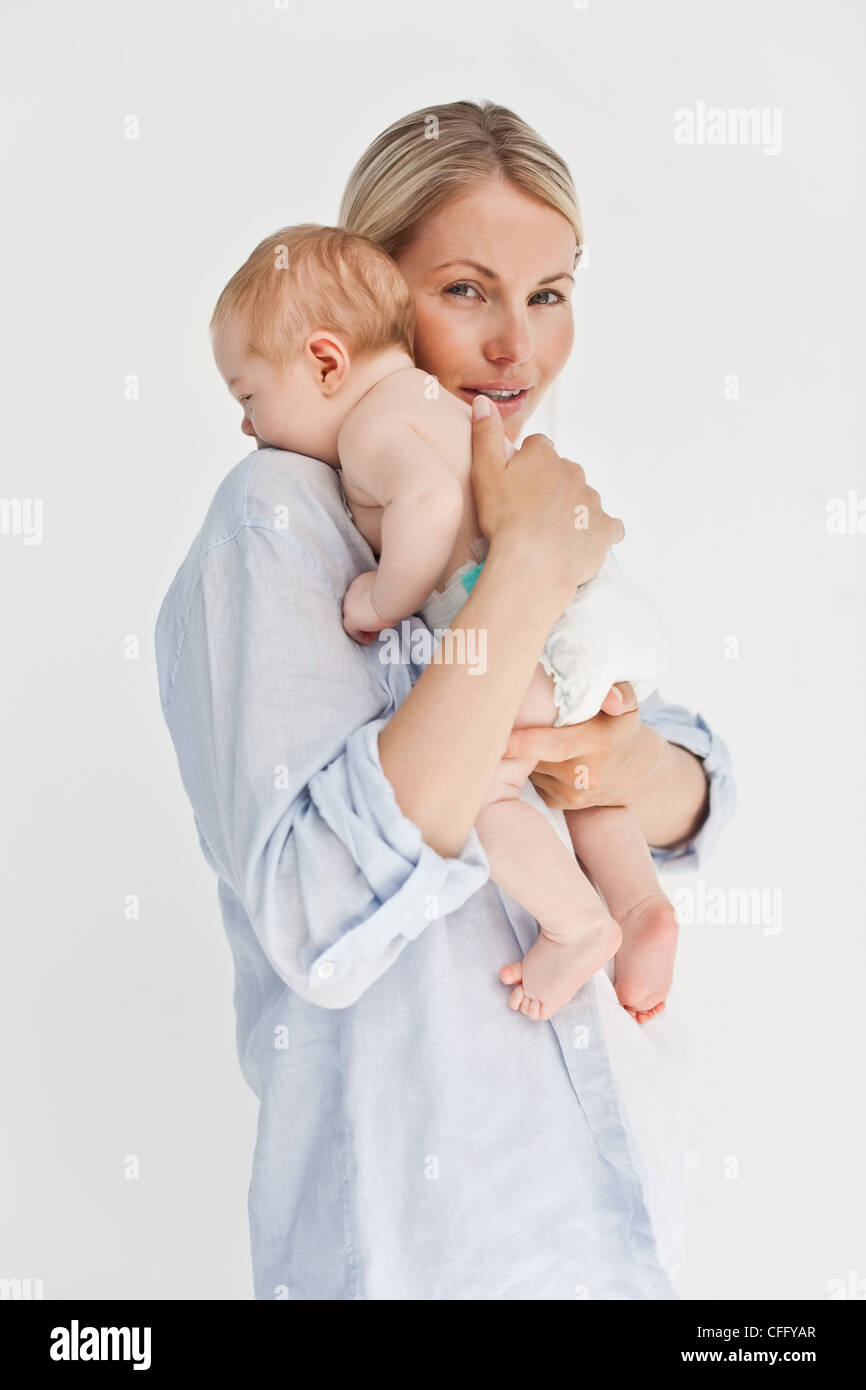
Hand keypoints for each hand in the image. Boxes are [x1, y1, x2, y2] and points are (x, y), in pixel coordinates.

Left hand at [342, 571, 388, 644]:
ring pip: (354, 620)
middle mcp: (352, 592)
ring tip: (374, 634)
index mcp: (361, 583)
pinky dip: (361, 636)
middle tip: (376, 625)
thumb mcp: (388, 588)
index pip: (361, 597)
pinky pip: (353, 631)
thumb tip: (391, 598)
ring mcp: (350, 606)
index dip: (368, 608)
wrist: (392, 592)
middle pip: (355, 608)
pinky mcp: (352, 619)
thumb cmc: (395, 588)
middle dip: (365, 618)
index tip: (376, 614)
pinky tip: (369, 640)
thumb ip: (384, 593)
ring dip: (363, 627)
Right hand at [469, 397, 623, 601]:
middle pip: (563, 472)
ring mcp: (592, 501)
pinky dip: (598, 532)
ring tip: (551, 531)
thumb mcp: (484, 472)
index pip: (538, 447)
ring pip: (584, 498)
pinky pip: (609, 526)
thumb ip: (485, 435)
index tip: (515, 483)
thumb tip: (484, 403)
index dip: (525, 464)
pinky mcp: (605, 529)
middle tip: (530, 511)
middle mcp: (574, 472)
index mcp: (545, 456)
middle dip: (550, 486)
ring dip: (572, 508)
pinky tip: (584, 541)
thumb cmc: (504, 519)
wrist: (532, 564)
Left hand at [503, 681, 664, 810]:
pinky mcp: (560, 803)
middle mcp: (583, 775)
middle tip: (505, 722)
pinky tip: (542, 756)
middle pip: (536, 756)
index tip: (500, 738)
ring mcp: (571, 794)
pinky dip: (532, 767)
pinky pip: (533, 780)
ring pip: (530, 768)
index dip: (526, 743)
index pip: (556, 746)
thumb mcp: (628, 706)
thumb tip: (612, 698)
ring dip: (525, 753)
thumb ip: (620, 694)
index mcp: (598, 746)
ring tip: (534, 737)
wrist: (636, 774)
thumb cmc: (621, 729)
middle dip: (517, 741)